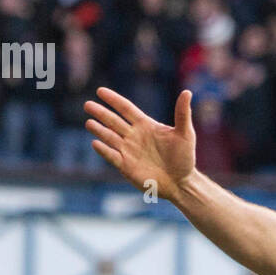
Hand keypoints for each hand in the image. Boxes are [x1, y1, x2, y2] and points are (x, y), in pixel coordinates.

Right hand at [85, 87, 197, 204]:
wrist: (182, 183)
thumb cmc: (184, 158)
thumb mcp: (185, 134)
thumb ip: (182, 114)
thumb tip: (187, 92)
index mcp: (145, 125)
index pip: (125, 108)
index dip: (113, 100)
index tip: (100, 91)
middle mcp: (133, 136)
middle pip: (113, 121)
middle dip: (101, 113)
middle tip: (88, 105)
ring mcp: (128, 150)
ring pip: (109, 137)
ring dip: (99, 130)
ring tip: (89, 123)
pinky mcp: (126, 166)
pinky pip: (112, 156)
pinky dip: (104, 150)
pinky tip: (96, 143)